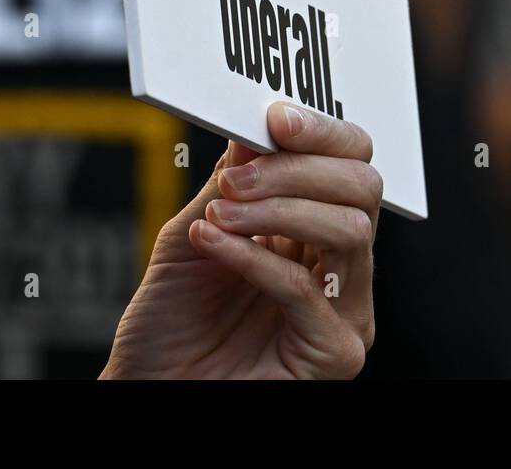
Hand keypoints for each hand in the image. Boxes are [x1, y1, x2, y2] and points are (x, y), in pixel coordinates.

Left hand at [100, 102, 380, 378]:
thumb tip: (252, 124)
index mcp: (319, 230)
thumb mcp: (194, 231)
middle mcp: (342, 268)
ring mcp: (346, 311)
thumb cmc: (170, 325)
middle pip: (363, 188)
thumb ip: (228, 181)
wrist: (147, 392)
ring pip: (349, 230)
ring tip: (220, 215)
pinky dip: (254, 257)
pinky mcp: (335, 352)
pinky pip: (305, 288)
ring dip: (278, 209)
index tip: (277, 118)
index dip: (324, 133)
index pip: (353, 163)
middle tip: (240, 177)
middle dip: (299, 169)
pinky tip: (212, 243)